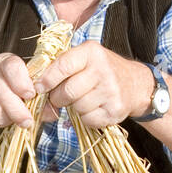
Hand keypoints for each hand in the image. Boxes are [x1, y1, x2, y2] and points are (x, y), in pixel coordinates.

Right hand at [0, 52, 36, 128]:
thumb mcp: (13, 77)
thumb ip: (31, 91)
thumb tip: (50, 111)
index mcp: (4, 62)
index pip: (14, 69)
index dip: (23, 84)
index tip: (30, 95)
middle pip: (5, 95)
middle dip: (19, 113)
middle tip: (27, 121)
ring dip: (4, 119)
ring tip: (6, 116)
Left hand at [32, 43, 153, 128]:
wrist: (136, 84)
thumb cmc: (103, 70)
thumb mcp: (86, 57)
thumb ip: (63, 65)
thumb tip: (35, 84)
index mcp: (92, 52)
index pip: (63, 65)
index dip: (47, 79)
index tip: (39, 88)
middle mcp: (102, 70)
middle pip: (67, 92)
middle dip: (58, 98)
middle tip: (61, 97)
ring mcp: (111, 91)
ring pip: (77, 107)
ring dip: (75, 107)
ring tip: (84, 99)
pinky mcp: (115, 110)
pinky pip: (88, 119)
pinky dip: (86, 117)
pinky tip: (95, 107)